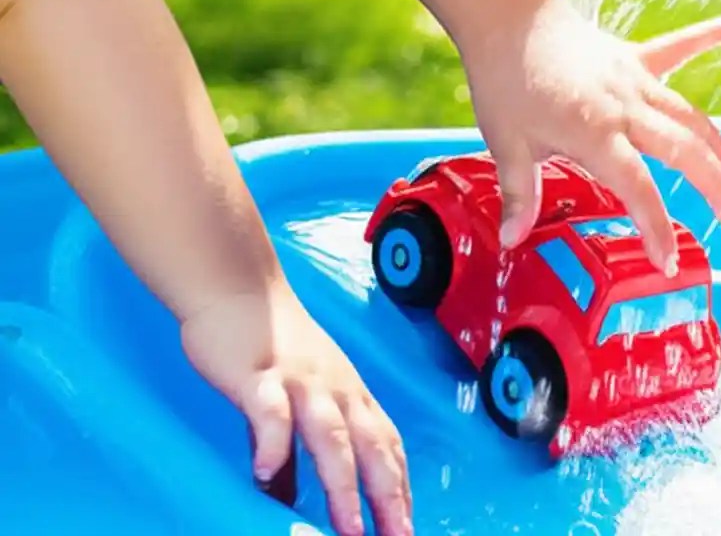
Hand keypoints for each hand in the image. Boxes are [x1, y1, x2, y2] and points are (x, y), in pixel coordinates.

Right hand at [180, 290, 410, 535]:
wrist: (237, 285)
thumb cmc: (270, 345)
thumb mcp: (296, 398)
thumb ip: (294, 449)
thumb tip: (285, 500)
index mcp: (351, 396)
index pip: (388, 446)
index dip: (400, 488)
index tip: (408, 527)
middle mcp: (337, 390)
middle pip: (372, 447)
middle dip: (389, 498)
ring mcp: (301, 382)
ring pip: (332, 437)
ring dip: (344, 485)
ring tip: (352, 529)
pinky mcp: (259, 376)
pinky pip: (270, 413)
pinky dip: (272, 444)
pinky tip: (266, 477)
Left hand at [462, 0, 720, 273]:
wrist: (508, 15)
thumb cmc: (505, 77)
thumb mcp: (506, 141)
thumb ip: (520, 192)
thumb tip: (513, 238)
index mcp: (594, 133)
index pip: (638, 187)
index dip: (657, 226)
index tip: (669, 260)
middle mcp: (624, 107)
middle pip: (683, 151)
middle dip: (715, 188)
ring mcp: (633, 80)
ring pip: (690, 116)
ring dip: (719, 147)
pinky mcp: (633, 58)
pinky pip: (679, 47)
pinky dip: (713, 35)